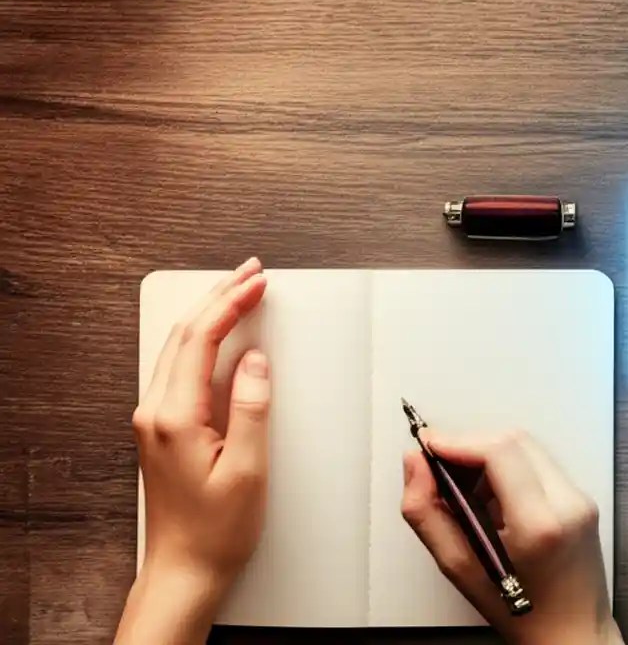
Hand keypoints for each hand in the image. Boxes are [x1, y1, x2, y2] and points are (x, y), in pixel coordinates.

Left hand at [116, 258, 270, 644]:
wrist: (185, 569)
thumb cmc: (216, 530)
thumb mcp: (248, 470)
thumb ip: (252, 409)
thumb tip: (255, 361)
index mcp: (174, 417)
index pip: (201, 341)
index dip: (231, 305)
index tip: (257, 283)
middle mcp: (155, 413)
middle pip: (184, 335)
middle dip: (219, 298)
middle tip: (251, 273)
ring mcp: (154, 420)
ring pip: (179, 348)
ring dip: (210, 315)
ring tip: (239, 292)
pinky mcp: (162, 429)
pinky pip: (180, 368)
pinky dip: (203, 341)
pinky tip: (221, 337)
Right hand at [401, 430, 622, 644]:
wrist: (573, 632)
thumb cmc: (522, 612)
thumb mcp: (461, 569)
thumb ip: (428, 514)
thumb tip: (415, 466)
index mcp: (540, 524)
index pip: (499, 452)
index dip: (457, 440)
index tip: (428, 445)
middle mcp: (568, 503)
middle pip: (514, 441)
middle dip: (470, 445)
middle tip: (439, 467)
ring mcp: (580, 498)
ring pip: (527, 448)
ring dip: (488, 456)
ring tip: (465, 491)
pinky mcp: (582, 498)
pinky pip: (540, 465)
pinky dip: (508, 469)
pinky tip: (491, 499)